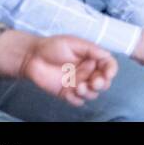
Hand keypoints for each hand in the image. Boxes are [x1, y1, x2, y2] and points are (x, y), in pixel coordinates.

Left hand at [0, 31, 117, 106]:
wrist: (32, 57)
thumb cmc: (52, 46)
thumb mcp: (74, 43)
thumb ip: (91, 49)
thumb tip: (106, 55)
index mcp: (92, 58)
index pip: (108, 65)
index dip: (111, 70)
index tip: (108, 73)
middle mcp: (87, 72)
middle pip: (103, 82)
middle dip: (102, 84)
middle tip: (93, 82)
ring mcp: (77, 83)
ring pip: (92, 94)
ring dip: (89, 92)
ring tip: (78, 87)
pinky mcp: (66, 93)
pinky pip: (77, 101)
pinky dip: (77, 99)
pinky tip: (70, 93)